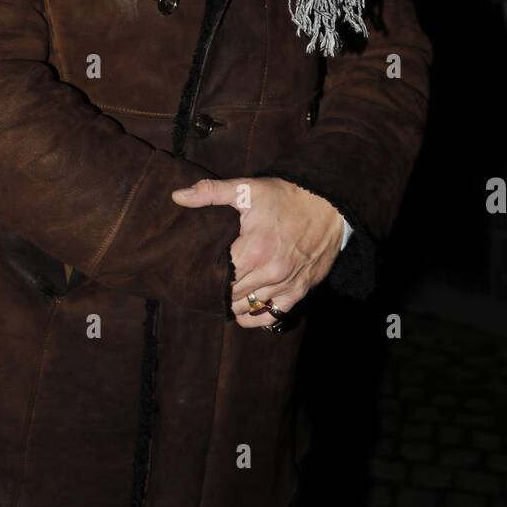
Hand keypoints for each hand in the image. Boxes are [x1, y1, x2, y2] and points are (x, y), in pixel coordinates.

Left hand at [171, 176, 344, 328]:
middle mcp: (269, 273)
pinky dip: (255, 317)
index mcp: (253, 249)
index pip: (219, 277)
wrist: (329, 204)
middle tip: (206, 283)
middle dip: (217, 290)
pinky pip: (271, 315)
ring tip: (223, 293)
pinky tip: (244, 311)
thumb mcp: (248, 189)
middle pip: (231, 295)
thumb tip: (177, 196)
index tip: (197, 270)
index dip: (205, 275)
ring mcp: (285, 285)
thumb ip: (211, 193)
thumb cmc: (286, 196)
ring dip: (234, 303)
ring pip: (248, 307)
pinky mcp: (299, 291)